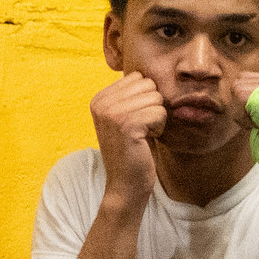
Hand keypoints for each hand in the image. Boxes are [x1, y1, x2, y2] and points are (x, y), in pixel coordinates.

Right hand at [90, 72, 165, 206]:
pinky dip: (159, 128)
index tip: (134, 122)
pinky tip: (145, 141)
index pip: (138, 78)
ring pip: (156, 97)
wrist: (125, 185)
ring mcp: (112, 113)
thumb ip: (130, 95)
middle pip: (148, 85)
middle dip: (152, 107)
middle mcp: (101, 103)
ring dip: (156, 119)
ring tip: (142, 136)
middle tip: (140, 130)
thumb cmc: (132, 151)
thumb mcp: (125, 117)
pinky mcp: (127, 124)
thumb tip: (145, 73)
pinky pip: (159, 112)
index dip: (145, 100)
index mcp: (99, 98)